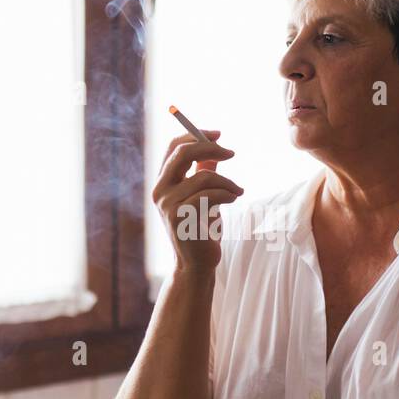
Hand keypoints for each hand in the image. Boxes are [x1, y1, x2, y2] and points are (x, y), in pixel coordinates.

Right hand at [151, 128, 243, 273]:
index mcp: (163, 183)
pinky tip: (234, 199)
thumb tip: (214, 148)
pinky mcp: (181, 217)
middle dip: (210, 148)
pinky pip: (210, 195)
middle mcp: (160, 191)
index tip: (219, 135)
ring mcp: (168, 205)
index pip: (173, 147)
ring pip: (204, 177)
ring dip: (228, 182)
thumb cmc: (201, 229)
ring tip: (238, 191)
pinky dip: (228, 194)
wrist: (197, 264)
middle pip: (182, 153)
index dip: (195, 135)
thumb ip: (204, 172)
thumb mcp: (203, 196)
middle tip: (231, 152)